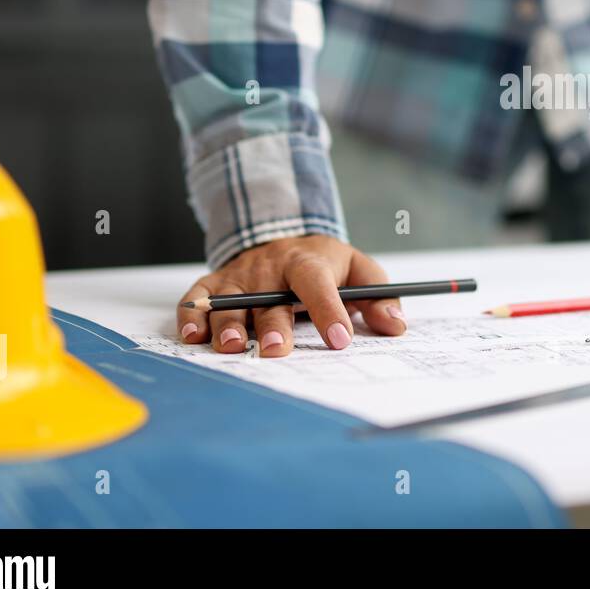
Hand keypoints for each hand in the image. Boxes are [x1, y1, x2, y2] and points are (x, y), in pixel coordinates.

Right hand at [176, 235, 405, 356]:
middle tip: (276, 350)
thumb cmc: (322, 264)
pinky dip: (192, 316)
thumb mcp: (357, 269)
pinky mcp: (213, 284)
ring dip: (227, 324)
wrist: (280, 237)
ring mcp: (239, 277)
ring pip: (229, 300)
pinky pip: (197, 298)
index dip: (329, 310)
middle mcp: (269, 269)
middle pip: (269, 299)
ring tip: (231, 346)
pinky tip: (193, 337)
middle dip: (271, 326)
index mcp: (308, 262)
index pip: (318, 283)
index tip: (340, 339)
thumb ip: (379, 296)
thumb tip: (397, 326)